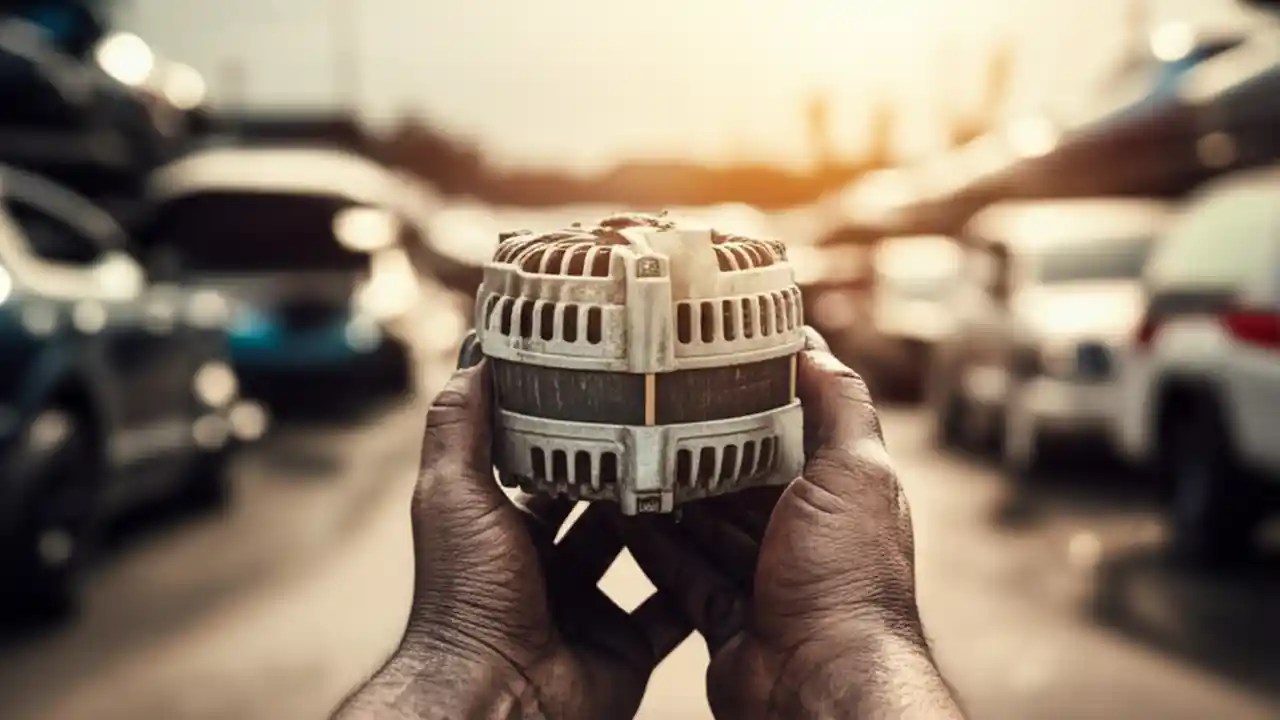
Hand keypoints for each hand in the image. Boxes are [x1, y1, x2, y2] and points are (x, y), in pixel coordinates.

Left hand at [336, 363, 688, 719]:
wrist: (497, 694)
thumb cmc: (465, 596)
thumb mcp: (453, 494)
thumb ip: (459, 427)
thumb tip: (475, 354)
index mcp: (505, 531)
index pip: (547, 467)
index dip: (577, 431)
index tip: (616, 387)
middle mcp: (547, 568)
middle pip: (601, 508)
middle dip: (635, 469)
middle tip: (681, 420)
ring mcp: (589, 608)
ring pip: (641, 554)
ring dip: (672, 518)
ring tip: (713, 464)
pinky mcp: (627, 646)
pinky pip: (672, 607)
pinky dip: (698, 579)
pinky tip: (728, 535)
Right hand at [622, 331, 960, 718]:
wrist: (821, 684)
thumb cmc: (848, 578)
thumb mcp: (855, 471)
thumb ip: (840, 406)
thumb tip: (814, 346)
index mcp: (841, 495)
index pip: (797, 432)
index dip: (759, 398)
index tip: (712, 361)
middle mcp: (805, 537)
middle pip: (745, 479)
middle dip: (703, 445)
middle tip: (652, 403)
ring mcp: (765, 580)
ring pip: (708, 525)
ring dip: (672, 494)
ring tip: (625, 450)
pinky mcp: (726, 617)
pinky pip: (682, 572)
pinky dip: (655, 545)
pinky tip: (621, 512)